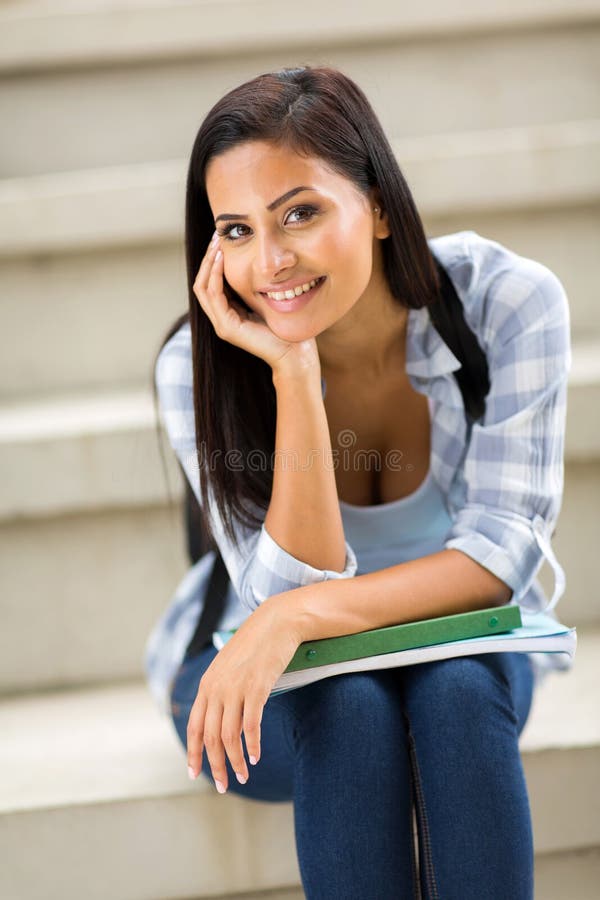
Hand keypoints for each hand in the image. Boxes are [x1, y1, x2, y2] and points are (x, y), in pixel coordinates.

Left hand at [186, 596, 300, 791]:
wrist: (277, 622)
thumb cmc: (256, 645)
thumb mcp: (230, 667)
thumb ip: (222, 690)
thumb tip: (226, 721)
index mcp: (207, 684)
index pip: (194, 726)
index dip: (193, 753)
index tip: (194, 774)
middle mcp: (216, 688)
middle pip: (210, 737)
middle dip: (215, 766)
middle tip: (224, 786)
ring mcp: (235, 688)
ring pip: (229, 736)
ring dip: (235, 761)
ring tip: (243, 776)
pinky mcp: (256, 687)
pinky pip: (251, 725)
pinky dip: (253, 745)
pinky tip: (256, 756)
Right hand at [194, 234, 320, 376]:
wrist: (295, 353)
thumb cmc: (287, 327)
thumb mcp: (268, 299)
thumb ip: (257, 285)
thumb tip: (258, 260)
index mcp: (229, 312)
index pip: (211, 282)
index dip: (212, 260)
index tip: (220, 239)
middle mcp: (221, 318)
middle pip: (202, 282)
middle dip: (207, 257)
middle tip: (215, 235)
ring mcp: (222, 324)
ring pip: (203, 287)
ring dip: (208, 263)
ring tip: (216, 244)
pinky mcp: (227, 328)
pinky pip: (214, 296)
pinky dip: (215, 276)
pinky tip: (221, 260)